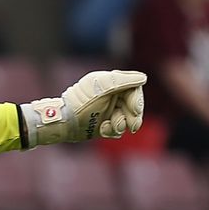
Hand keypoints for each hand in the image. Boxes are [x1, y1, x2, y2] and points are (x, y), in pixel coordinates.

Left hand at [19, 69, 145, 146]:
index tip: (134, 110)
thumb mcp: (103, 87)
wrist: (65, 121)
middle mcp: (111, 97)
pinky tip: (102, 129)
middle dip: (133, 116)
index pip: (134, 90)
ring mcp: (108, 111)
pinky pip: (117, 130)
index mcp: (111, 84)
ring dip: (121, 124)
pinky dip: (112, 131)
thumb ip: (123, 81)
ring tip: (111, 126)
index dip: (137, 100)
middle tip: (133, 126)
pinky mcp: (104, 125)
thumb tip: (143, 78)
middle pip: (133, 106)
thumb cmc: (82, 101)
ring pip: (127, 120)